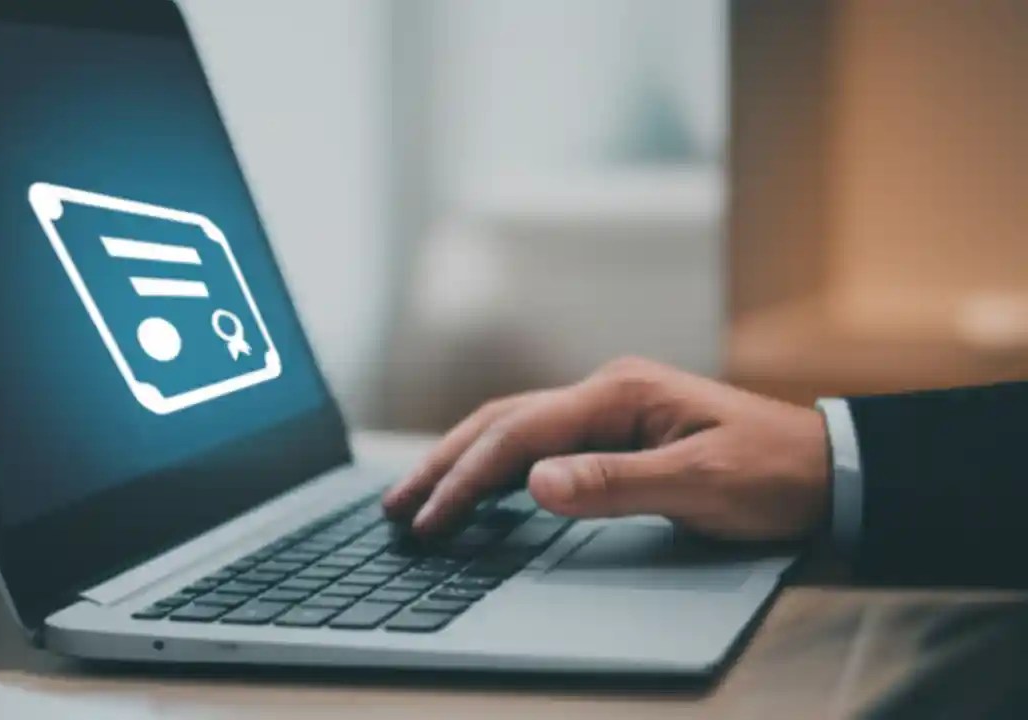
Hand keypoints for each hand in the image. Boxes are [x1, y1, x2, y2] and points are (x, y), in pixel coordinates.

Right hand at [382, 357, 830, 541]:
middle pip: (502, 422)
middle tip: (396, 507)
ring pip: (513, 428)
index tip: (429, 518)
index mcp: (619, 393)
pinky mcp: (616, 430)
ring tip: (417, 495)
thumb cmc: (774, 475)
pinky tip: (478, 485)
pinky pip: (538, 442)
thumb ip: (616, 483)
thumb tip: (535, 484)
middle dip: (444, 464)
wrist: (829, 470)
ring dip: (462, 460)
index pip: (520, 434)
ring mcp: (609, 407)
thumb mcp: (701, 485)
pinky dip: (496, 464)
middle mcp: (605, 390)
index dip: (467, 478)